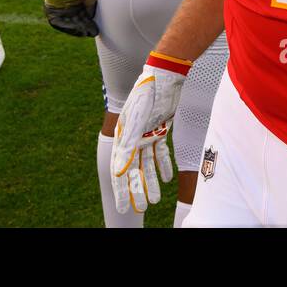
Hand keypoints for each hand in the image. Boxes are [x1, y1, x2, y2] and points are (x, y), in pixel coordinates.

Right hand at [110, 56, 189, 213]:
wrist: (164, 77)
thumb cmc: (145, 96)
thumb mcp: (136, 122)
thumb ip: (128, 147)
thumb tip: (121, 171)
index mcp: (122, 138)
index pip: (119, 170)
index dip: (121, 190)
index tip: (124, 207)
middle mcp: (132, 138)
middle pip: (134, 170)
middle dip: (137, 190)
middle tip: (141, 208)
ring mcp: (146, 135)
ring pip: (148, 164)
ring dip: (151, 182)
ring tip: (154, 200)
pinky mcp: (160, 130)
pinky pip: (160, 153)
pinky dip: (163, 166)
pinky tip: (167, 180)